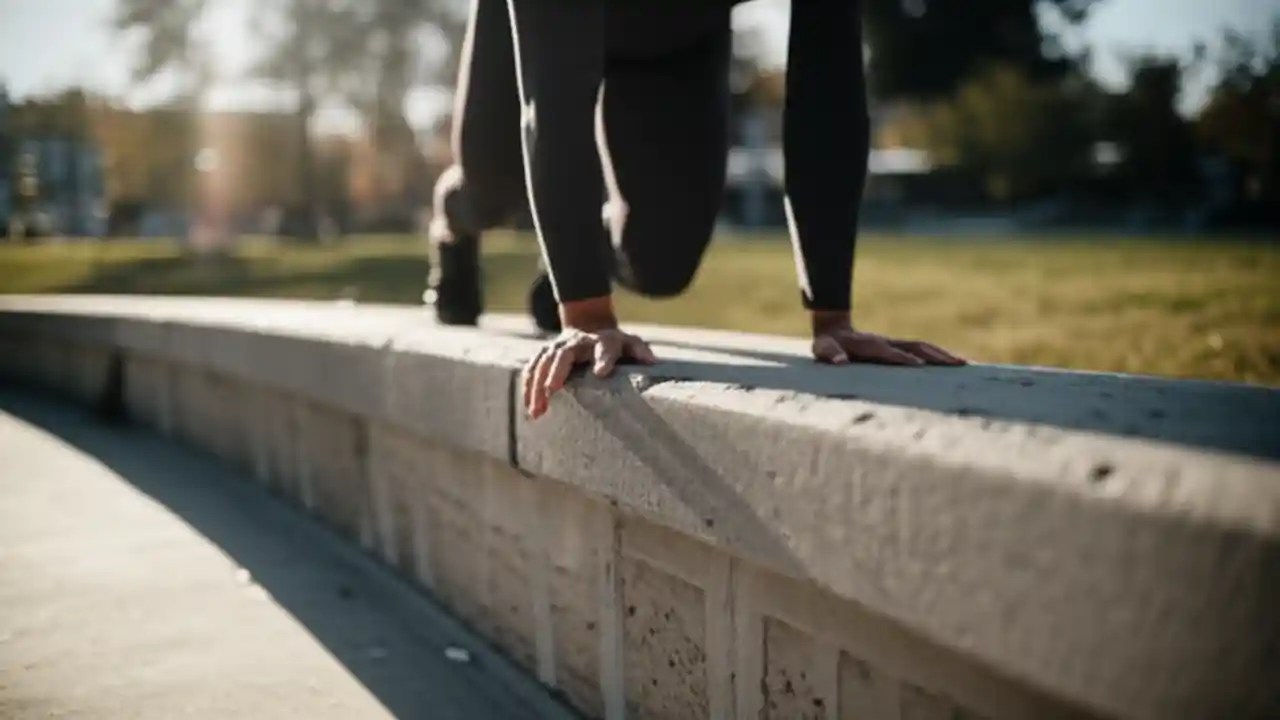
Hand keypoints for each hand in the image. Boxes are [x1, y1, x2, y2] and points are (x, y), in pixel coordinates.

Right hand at [522, 327, 656, 418]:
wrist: (588, 327)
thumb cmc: (614, 345)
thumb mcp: (630, 344)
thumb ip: (640, 351)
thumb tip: (652, 362)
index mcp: (603, 340)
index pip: (605, 347)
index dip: (604, 358)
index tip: (601, 372)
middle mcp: (578, 341)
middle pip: (564, 354)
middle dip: (557, 371)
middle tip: (551, 391)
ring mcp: (558, 346)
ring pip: (543, 361)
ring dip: (536, 384)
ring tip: (537, 410)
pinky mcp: (545, 354)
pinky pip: (532, 367)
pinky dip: (527, 385)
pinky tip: (528, 406)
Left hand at [811, 312, 965, 366]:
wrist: (833, 330)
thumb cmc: (827, 345)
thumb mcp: (823, 350)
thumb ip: (830, 354)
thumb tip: (839, 362)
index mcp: (870, 345)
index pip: (890, 352)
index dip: (903, 358)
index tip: (920, 367)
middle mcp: (887, 342)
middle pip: (916, 346)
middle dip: (936, 355)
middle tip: (958, 364)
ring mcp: (894, 343)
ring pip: (924, 346)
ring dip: (943, 354)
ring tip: (964, 364)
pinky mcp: (897, 347)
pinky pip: (921, 351)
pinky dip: (938, 356)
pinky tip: (952, 364)